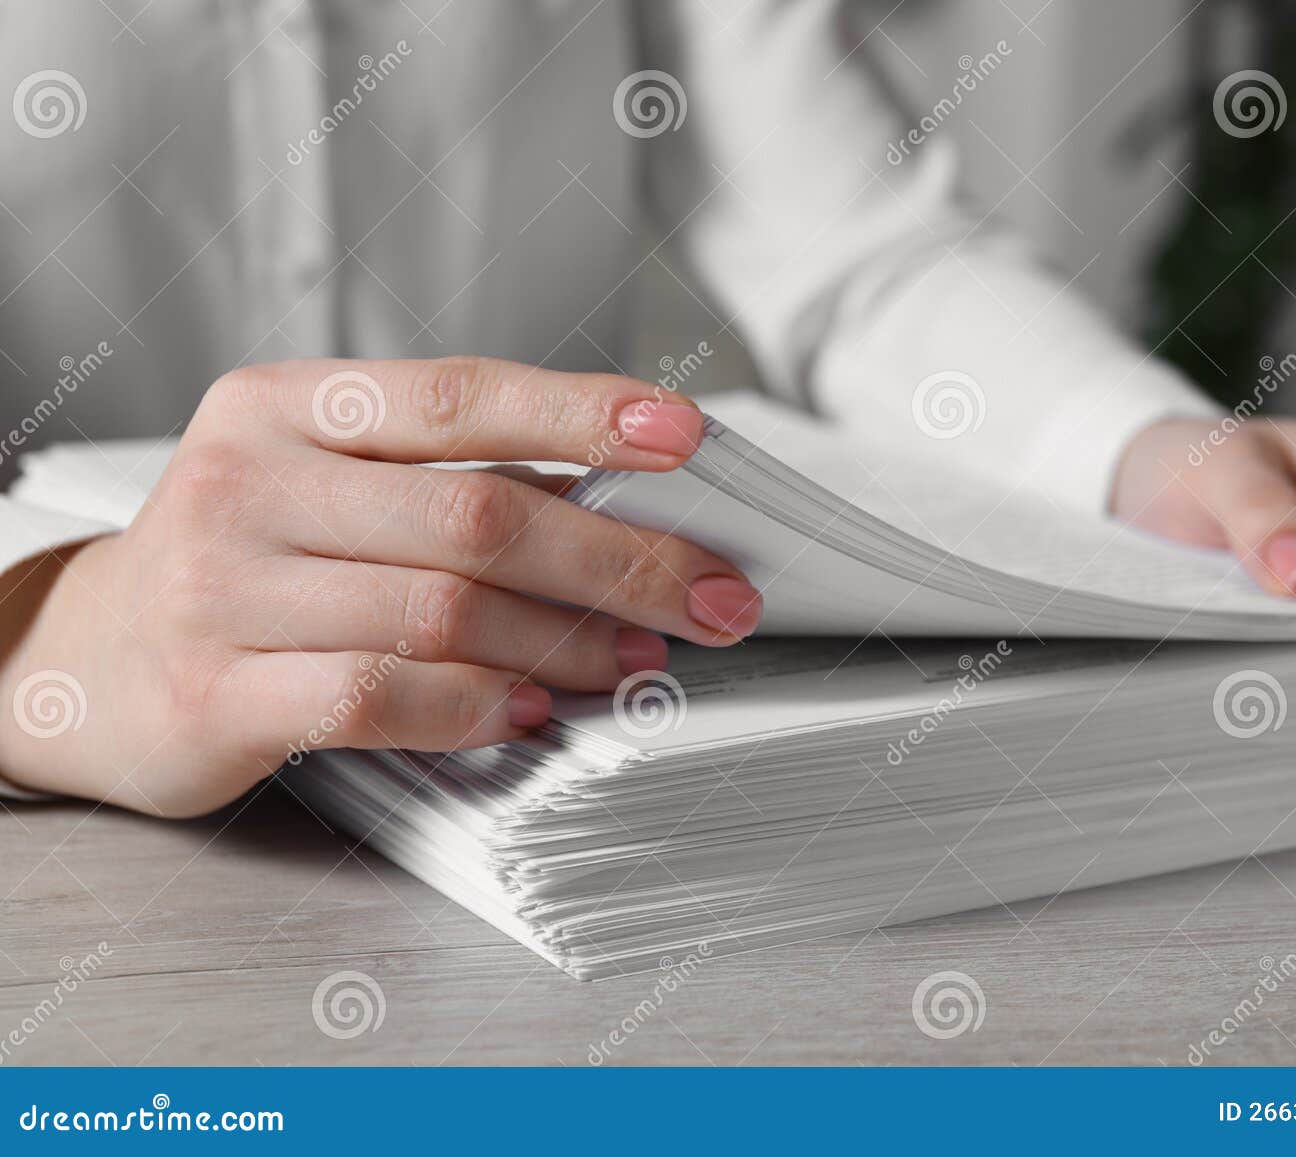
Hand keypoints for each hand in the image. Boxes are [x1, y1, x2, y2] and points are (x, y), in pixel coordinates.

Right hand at [0, 357, 762, 815]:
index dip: (584, 412)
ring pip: (443, 610)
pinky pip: (378, 696)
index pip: (462, 395)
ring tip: (637, 661)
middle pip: (478, 514)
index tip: (685, 436)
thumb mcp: (327, 488)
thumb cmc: (248, 563)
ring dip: (567, 643)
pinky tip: (529, 711)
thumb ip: (452, 486)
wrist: (89, 659)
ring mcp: (224, 587)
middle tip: (711, 596)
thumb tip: (627, 510)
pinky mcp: (217, 692)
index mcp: (287, 408)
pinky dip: (474, 707)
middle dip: (620, 560)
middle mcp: (249, 482)